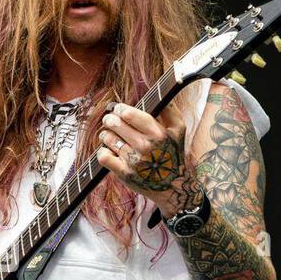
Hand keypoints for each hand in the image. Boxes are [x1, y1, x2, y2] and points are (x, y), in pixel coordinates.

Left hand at [95, 100, 203, 217]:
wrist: (173, 186)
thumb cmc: (173, 154)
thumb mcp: (178, 130)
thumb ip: (169, 110)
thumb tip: (157, 92)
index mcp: (158, 133)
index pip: (129, 114)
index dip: (119, 109)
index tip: (118, 109)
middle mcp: (145, 146)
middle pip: (115, 124)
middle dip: (109, 119)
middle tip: (110, 120)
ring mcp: (134, 161)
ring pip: (107, 138)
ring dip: (105, 135)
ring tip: (109, 135)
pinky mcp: (124, 173)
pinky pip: (103, 156)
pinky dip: (102, 151)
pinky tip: (107, 150)